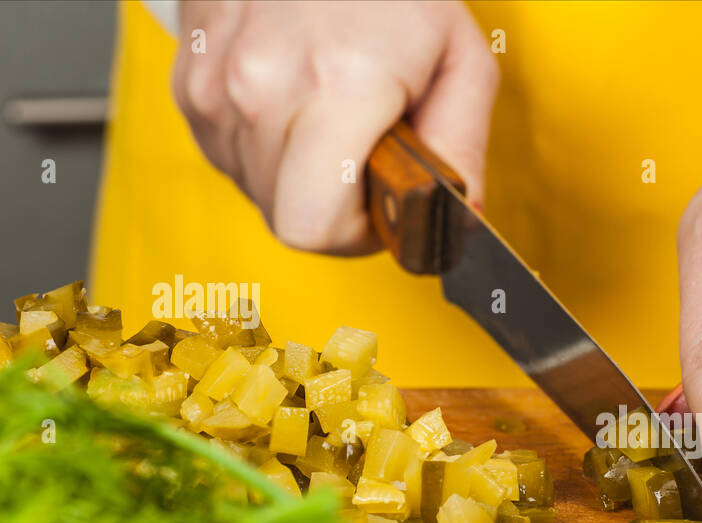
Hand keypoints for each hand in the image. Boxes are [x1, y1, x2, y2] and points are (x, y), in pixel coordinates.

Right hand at [172, 0, 496, 252]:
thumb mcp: (460, 58)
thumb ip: (462, 149)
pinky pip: (229, 156)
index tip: (379, 203)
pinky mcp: (190, 82)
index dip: (356, 234)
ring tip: (329, 117)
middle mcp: (262, 87)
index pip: (316, 228)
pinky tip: (294, 102)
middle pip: (287, 219)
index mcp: (339, 86)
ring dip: (298, 176)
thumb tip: (456, 217)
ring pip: (256, 192)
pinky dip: (266, 146)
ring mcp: (215, 85)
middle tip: (364, 157)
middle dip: (333, 206)